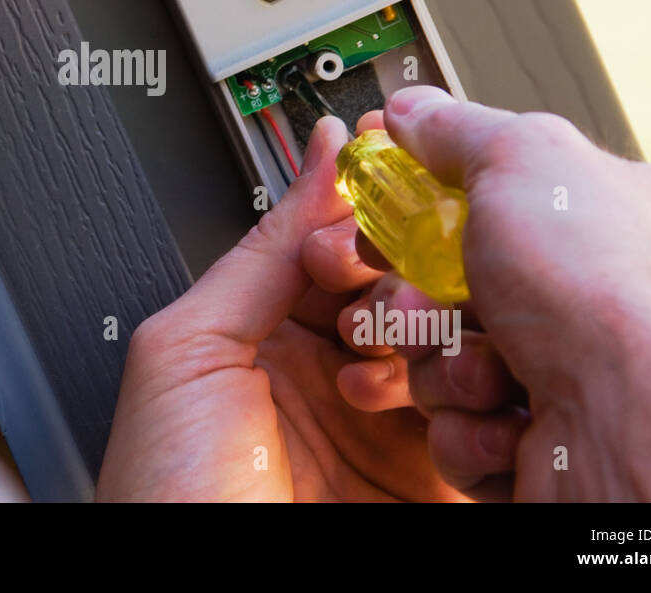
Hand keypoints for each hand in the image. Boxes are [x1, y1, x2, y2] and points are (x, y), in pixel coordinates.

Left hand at [96, 117, 467, 501]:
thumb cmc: (166, 494)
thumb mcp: (188, 347)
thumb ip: (260, 250)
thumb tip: (322, 156)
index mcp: (272, 330)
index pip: (344, 246)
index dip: (370, 218)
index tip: (397, 193)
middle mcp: (337, 370)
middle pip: (410, 288)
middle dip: (415, 278)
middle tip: (405, 288)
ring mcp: (390, 426)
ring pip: (457, 347)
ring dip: (453, 339)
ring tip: (425, 350)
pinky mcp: (436, 480)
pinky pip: (483, 424)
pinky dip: (483, 404)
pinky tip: (458, 398)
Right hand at [339, 86, 650, 500]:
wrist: (643, 434)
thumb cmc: (611, 294)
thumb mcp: (523, 161)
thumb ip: (458, 130)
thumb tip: (413, 110)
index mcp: (615, 220)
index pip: (502, 199)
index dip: (432, 206)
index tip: (386, 209)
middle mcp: (603, 300)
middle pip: (457, 285)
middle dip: (417, 298)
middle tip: (412, 297)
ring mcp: (576, 378)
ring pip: (448, 360)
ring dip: (442, 366)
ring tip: (481, 370)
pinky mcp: (545, 448)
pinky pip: (461, 430)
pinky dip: (465, 428)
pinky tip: (503, 420)